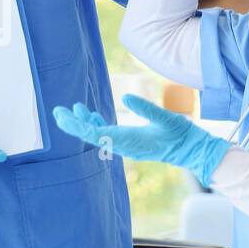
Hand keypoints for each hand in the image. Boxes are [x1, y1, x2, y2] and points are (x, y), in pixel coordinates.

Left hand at [52, 94, 229, 187]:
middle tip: (56, 112)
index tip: (61, 115)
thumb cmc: (181, 134)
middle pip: (90, 135)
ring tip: (70, 109)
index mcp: (127, 140)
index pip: (93, 133)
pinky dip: (96, 125)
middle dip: (72, 124)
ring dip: (83, 123)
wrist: (192, 151)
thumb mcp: (166, 118)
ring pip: (98, 135)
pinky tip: (91, 116)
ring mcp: (125, 146)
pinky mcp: (130, 143)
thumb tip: (128, 96)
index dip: (75, 125)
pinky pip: (107, 135)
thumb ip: (147, 108)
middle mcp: (122, 145)